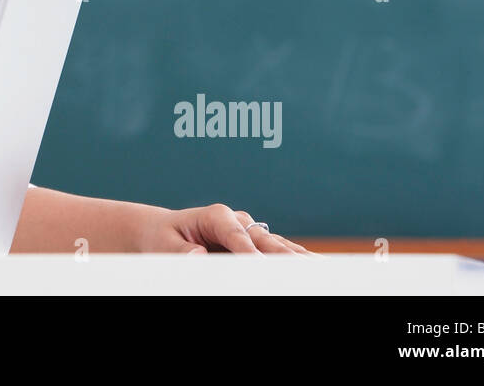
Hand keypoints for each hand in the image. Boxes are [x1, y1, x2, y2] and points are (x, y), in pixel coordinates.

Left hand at [133, 203, 317, 254]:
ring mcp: (250, 231)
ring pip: (277, 245)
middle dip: (282, 254)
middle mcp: (238, 220)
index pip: (237, 236)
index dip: (249, 251)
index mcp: (216, 215)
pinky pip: (278, 252)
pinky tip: (314, 265)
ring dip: (297, 257)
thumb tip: (200, 254)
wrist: (165, 231)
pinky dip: (295, 259)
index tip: (260, 264)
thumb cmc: (163, 238)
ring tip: (319, 267)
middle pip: (264, 239)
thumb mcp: (164, 244)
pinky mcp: (255, 243)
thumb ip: (182, 250)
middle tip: (302, 268)